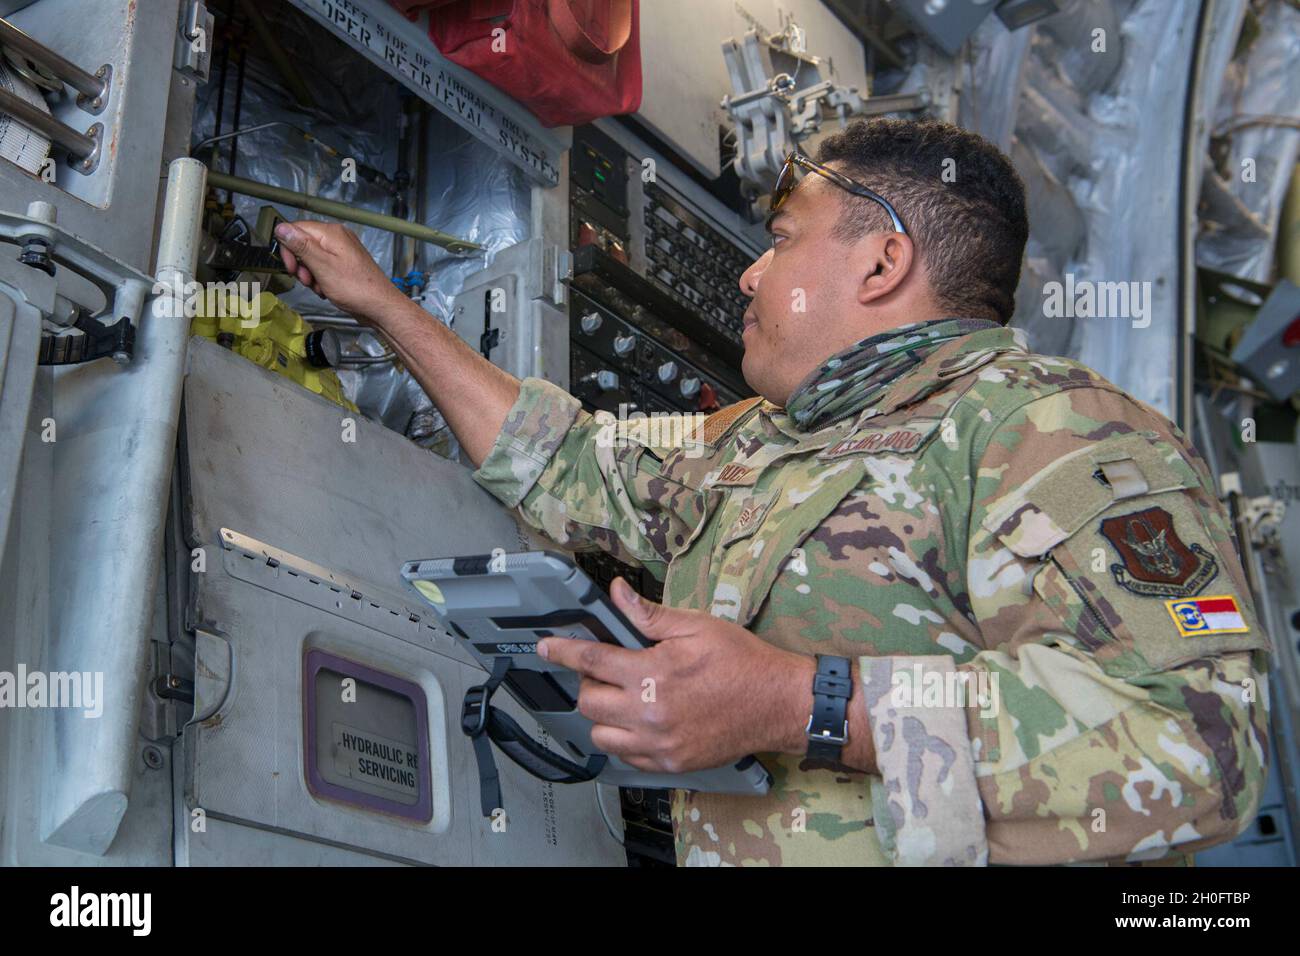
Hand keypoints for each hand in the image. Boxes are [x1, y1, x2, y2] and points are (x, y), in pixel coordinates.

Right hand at [273, 220, 403, 319]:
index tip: (291, 266)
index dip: (288, 249)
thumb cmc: (357, 288)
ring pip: (312, 258)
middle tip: (306, 279)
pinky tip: (327, 289)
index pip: (296, 229)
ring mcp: (342, 251)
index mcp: (332, 233)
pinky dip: (321, 279)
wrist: (380, 306)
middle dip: (300, 264)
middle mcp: (338, 238)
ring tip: (320, 286)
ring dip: (310, 275)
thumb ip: (301, 246)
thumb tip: (281, 228)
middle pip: (304, 244)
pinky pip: (323, 267)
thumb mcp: (322, 266)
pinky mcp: (345, 264)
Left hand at [536, 578, 815, 773]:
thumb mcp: (696, 625)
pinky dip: (624, 739)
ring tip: (622, 699)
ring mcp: (658, 743)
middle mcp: (649, 713)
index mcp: (652, 673)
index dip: (561, 651)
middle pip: (589, 702)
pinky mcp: (669, 763)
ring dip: (602, 716)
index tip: (545, 647)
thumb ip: (649, 614)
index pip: (590, 661)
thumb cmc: (741, 660)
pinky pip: (626, 757)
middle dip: (589, 683)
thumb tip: (617, 593)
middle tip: (608, 671)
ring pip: (601, 736)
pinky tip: (640, 722)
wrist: (777, 703)